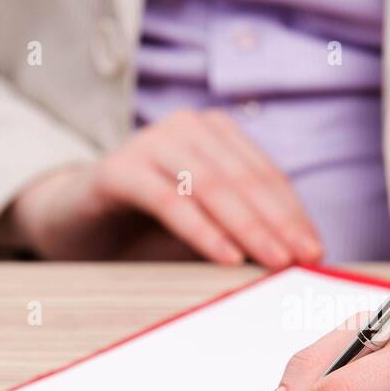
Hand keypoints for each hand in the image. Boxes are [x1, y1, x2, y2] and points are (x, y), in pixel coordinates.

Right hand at [7, 109, 322, 264]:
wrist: (72, 220)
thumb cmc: (147, 227)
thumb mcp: (204, 227)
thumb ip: (244, 232)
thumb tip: (298, 260)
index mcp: (217, 135)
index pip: (266, 176)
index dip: (294, 214)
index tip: (317, 251)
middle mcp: (187, 128)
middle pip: (245, 180)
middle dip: (279, 223)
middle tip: (304, 259)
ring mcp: (151, 142)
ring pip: (212, 187)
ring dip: (248, 228)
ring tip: (275, 262)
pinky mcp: (118, 169)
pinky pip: (170, 201)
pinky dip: (202, 230)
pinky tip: (226, 257)